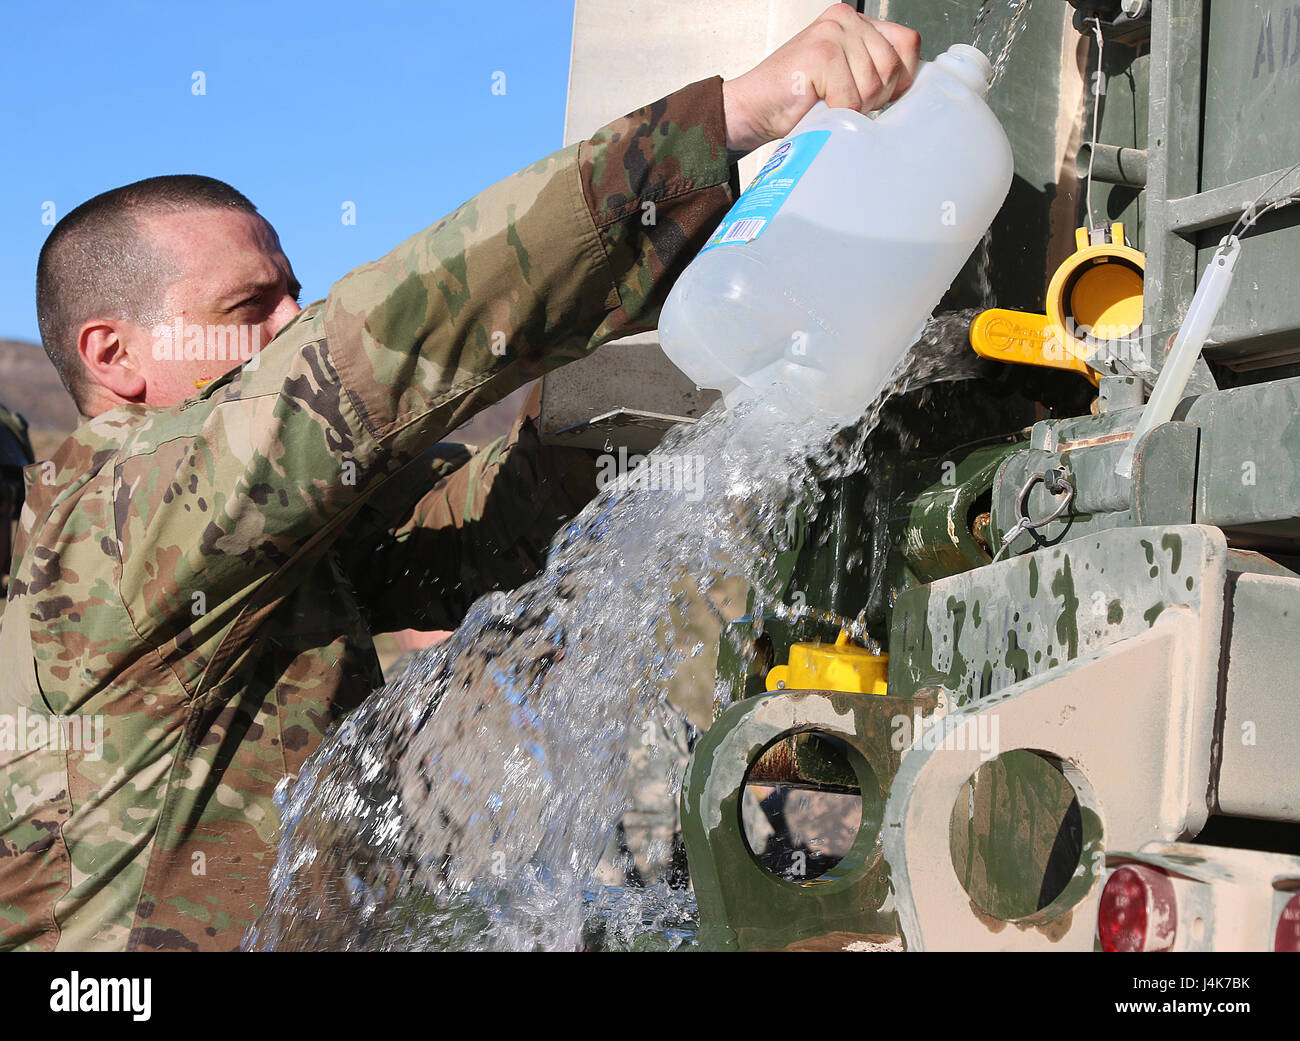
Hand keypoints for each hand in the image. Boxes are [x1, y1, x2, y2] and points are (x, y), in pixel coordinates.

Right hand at [721, 3, 921, 153]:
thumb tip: (911, 82)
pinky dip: (838, 112)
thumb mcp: (845, 77)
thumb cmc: (796, 98)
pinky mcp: (821, 54)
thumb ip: (875, 68)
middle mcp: (845, 20)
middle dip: (875, 97)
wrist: (754, 109)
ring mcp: (832, 34)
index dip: (900, 77)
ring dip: (854, 106)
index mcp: (855, 22)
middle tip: (845, 103)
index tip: (879, 96)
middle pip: (892, 66)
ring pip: (874, 84)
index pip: (907, 43)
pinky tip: (819, 105)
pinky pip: (852, 97)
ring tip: (830, 103)